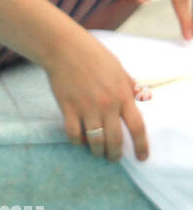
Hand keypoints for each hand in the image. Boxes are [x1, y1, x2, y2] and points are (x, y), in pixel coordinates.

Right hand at [46, 32, 149, 161]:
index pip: (137, 126)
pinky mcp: (68, 109)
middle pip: (115, 139)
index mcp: (123, 95)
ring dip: (97, 152)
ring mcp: (86, 108)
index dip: (141, 145)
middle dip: (115, 154)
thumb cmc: (95, 57)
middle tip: (113, 159)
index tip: (142, 157)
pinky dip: (77, 142)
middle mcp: (107, 105)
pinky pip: (73, 134)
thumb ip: (130, 87)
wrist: (66, 50)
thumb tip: (141, 99)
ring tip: (97, 154)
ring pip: (94, 141)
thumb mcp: (120, 70)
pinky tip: (80, 142)